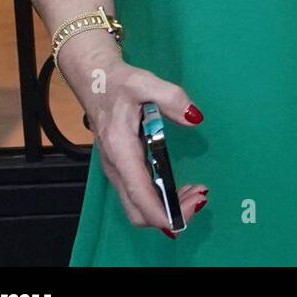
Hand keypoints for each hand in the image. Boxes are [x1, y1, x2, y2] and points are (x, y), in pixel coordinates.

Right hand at [65, 45, 207, 236]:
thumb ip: (172, 98)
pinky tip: (182, 187)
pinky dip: (162, 200)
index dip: (164, 211)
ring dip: (168, 208)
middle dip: (171, 214)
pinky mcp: (123, 170)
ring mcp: (118, 172)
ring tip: (197, 193)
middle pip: (139, 212)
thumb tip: (195, 117)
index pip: (139, 194)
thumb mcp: (146, 83)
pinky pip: (140, 197)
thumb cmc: (120, 83)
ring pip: (139, 208)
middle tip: (201, 196)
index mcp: (121, 151)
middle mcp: (117, 169)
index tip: (193, 205)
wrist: (95, 82)